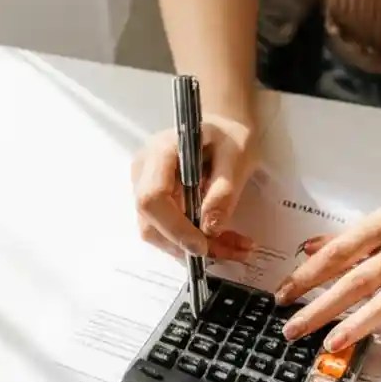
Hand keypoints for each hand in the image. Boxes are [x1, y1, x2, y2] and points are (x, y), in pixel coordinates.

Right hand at [131, 114, 256, 259]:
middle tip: (231, 250)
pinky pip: (165, 231)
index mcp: (160, 151)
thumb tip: (210, 228)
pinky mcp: (154, 203)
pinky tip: (221, 241)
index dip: (174, 227)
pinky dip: (193, 242)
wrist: (220, 132)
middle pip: (150, 221)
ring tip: (233, 247)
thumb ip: (224, 190)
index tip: (203, 245)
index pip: (152, 198)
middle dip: (188, 244)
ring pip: (157, 232)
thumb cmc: (228, 136)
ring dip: (193, 247)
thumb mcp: (237, 156)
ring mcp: (144, 188)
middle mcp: (143, 171)